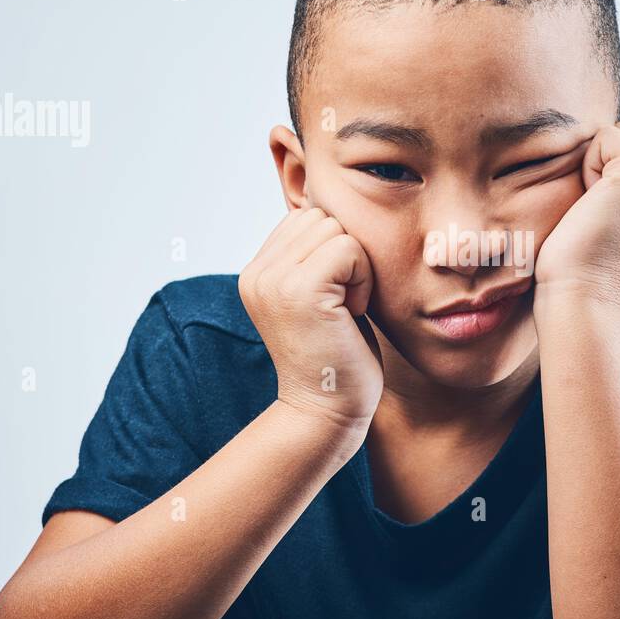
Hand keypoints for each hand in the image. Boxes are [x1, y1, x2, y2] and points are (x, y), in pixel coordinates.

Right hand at [238, 206, 383, 432]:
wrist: (326, 410)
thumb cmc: (337, 354)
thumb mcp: (320, 296)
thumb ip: (315, 255)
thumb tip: (334, 207)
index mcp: (257, 271)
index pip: (306, 218)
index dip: (334, 250)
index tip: (334, 297)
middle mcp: (256, 272)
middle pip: (321, 216)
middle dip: (346, 254)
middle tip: (342, 304)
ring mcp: (273, 281)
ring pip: (336, 228)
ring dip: (357, 267)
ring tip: (345, 309)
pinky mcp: (299, 291)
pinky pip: (349, 249)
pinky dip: (363, 279)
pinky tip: (352, 314)